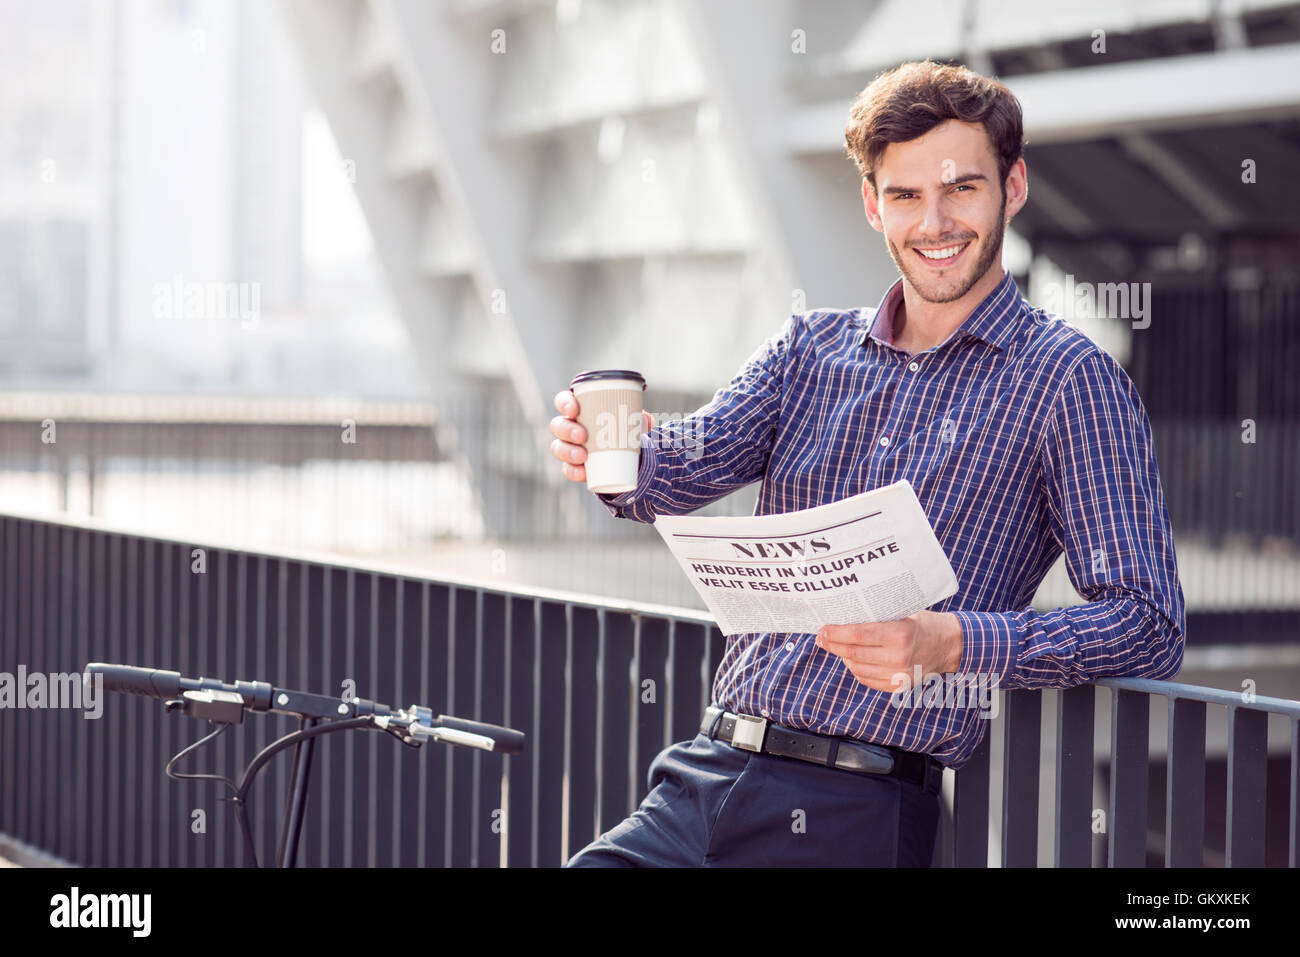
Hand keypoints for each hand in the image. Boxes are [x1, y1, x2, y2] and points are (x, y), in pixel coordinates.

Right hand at [550, 390, 652, 483]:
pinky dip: (574, 472)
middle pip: (558, 425)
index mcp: (580, 409)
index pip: (564, 401)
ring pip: (558, 447)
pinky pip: (567, 469)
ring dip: (567, 451)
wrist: (628, 459)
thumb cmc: (624, 431)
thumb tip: (645, 420)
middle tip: (582, 435)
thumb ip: (641, 419)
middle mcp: (569, 427)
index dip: (564, 403)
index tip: (574, 409)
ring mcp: (568, 447)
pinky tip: (582, 473)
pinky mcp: (573, 466)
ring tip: (582, 456)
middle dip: (567, 430)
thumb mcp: (634, 422)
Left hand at [814, 611, 962, 692]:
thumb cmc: (924, 624)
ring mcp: (899, 676)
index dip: (836, 633)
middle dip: (833, 645)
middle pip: (853, 654)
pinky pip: (868, 680)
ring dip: (843, 657)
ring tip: (838, 646)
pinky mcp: (899, 687)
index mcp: (900, 635)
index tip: (823, 629)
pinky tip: (853, 659)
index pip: (858, 635)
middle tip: (822, 637)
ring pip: (857, 669)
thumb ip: (878, 618)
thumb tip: (844, 617)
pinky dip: (856, 670)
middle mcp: (899, 658)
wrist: (949, 645)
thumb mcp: (903, 614)